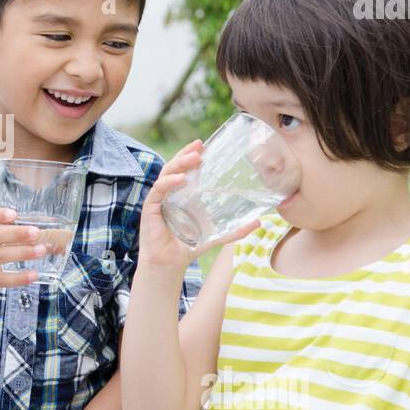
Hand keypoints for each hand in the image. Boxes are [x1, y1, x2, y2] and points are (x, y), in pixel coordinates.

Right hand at [138, 139, 260, 269]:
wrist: (169, 265)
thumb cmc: (187, 246)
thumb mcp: (215, 235)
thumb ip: (234, 230)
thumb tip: (259, 223)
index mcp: (181, 194)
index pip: (184, 169)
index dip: (191, 155)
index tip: (203, 145)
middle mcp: (168, 193)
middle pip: (174, 166)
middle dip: (185, 154)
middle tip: (199, 146)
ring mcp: (159, 199)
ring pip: (166, 173)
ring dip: (179, 163)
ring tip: (193, 158)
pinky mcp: (151, 208)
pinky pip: (158, 190)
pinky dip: (168, 183)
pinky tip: (180, 180)